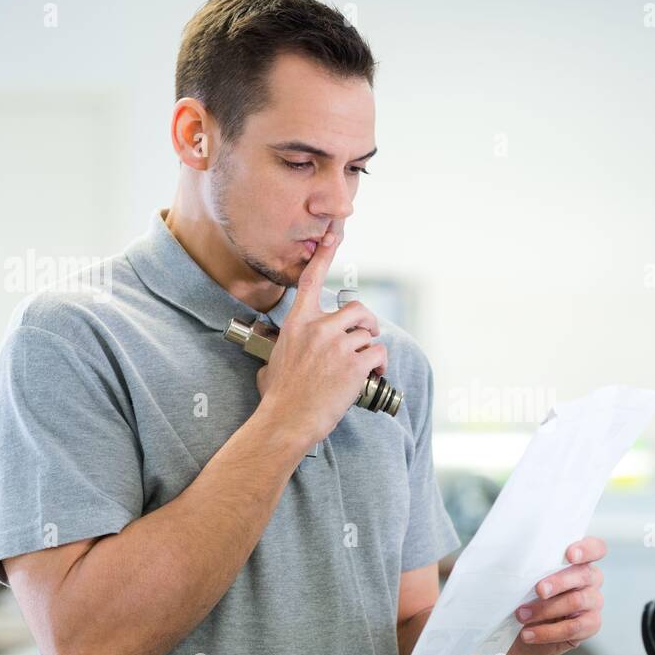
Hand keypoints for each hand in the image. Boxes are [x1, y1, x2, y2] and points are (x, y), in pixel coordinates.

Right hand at [255, 226, 385, 444]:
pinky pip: (379, 353)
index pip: (312, 280)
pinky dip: (381, 364)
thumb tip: (280, 357)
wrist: (287, 420)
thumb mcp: (274, 361)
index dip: (325, 255)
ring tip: (366, 367)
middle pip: (356, 309)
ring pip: (369, 334)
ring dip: (371, 349)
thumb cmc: (278, 396)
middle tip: (366, 337)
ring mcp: (337, 346)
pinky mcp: (354, 365)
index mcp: (298, 323)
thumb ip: (287, 347)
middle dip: (367, 322)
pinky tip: (373, 375)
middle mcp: (318, 328)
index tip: (335, 234)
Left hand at [508, 537, 606, 654]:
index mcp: (580, 561)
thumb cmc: (529, 596)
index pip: (596, 548)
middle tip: (539, 590)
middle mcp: (591, 579)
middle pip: (583, 575)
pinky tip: (529, 634)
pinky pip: (573, 628)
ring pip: (576, 602)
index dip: (586, 550)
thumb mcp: (529, 579)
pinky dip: (547, 632)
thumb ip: (533, 568)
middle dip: (558, 582)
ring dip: (545, 610)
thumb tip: (518, 562)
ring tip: (521, 615)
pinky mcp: (591, 624)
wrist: (525, 629)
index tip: (570, 555)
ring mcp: (594, 601)